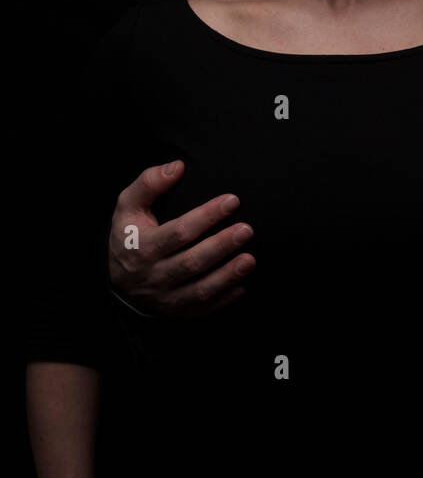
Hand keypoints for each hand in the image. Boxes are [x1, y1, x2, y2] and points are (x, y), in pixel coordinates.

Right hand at [108, 160, 255, 316]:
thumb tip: (177, 167)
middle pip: (191, 262)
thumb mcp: (128, 206)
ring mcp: (165, 297)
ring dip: (227, 276)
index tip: (233, 200)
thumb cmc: (129, 234)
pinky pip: (202, 309)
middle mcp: (153, 275)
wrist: (117, 279)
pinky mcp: (176, 311)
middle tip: (247, 230)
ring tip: (251, 260)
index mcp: (141, 247)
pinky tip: (243, 286)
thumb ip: (148, 183)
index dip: (207, 216)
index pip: (178, 232)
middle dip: (221, 246)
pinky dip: (223, 300)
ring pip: (199, 290)